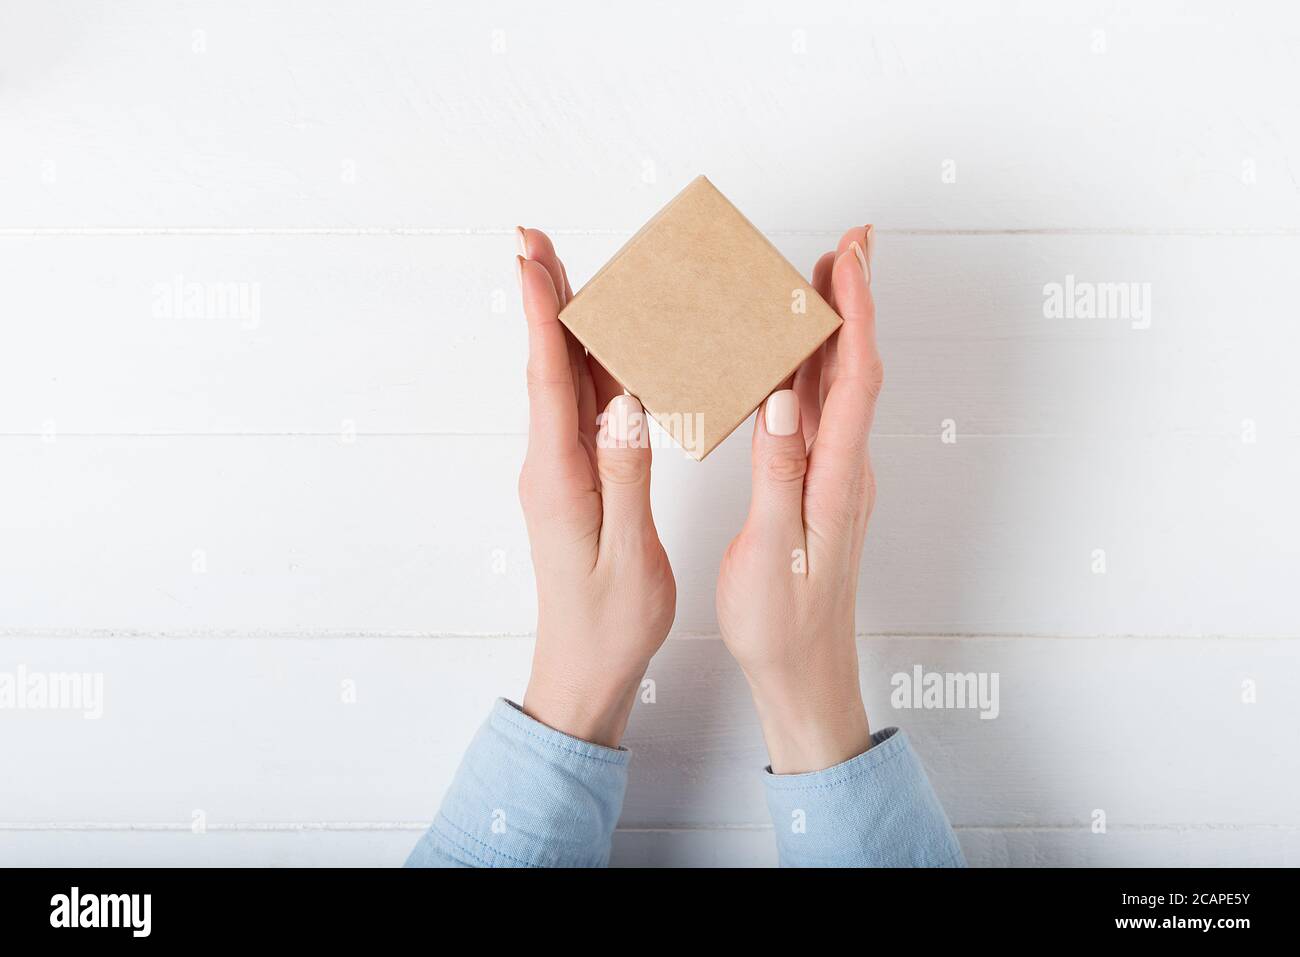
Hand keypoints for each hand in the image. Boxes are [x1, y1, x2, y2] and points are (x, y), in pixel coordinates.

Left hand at [515, 228, 675, 747]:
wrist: (583, 668)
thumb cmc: (608, 621)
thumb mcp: (626, 555)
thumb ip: (626, 477)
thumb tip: (626, 404)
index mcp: (558, 477)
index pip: (549, 380)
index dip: (541, 313)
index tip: (530, 258)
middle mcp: (551, 465)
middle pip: (549, 366)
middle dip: (544, 299)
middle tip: (536, 239)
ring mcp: (562, 471)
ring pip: (567, 383)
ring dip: (567, 326)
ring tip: (568, 271)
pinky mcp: (578, 481)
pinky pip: (586, 411)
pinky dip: (595, 368)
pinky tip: (611, 347)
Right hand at [716, 226, 880, 772]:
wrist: (805, 673)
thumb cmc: (782, 622)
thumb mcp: (772, 552)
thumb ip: (778, 474)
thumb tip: (783, 401)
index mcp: (836, 478)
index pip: (855, 379)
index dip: (856, 312)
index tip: (848, 257)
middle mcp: (845, 469)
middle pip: (856, 367)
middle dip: (854, 300)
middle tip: (849, 242)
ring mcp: (835, 477)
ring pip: (838, 387)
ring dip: (833, 330)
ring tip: (817, 280)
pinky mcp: (819, 488)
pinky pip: (820, 413)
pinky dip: (809, 371)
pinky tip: (789, 359)